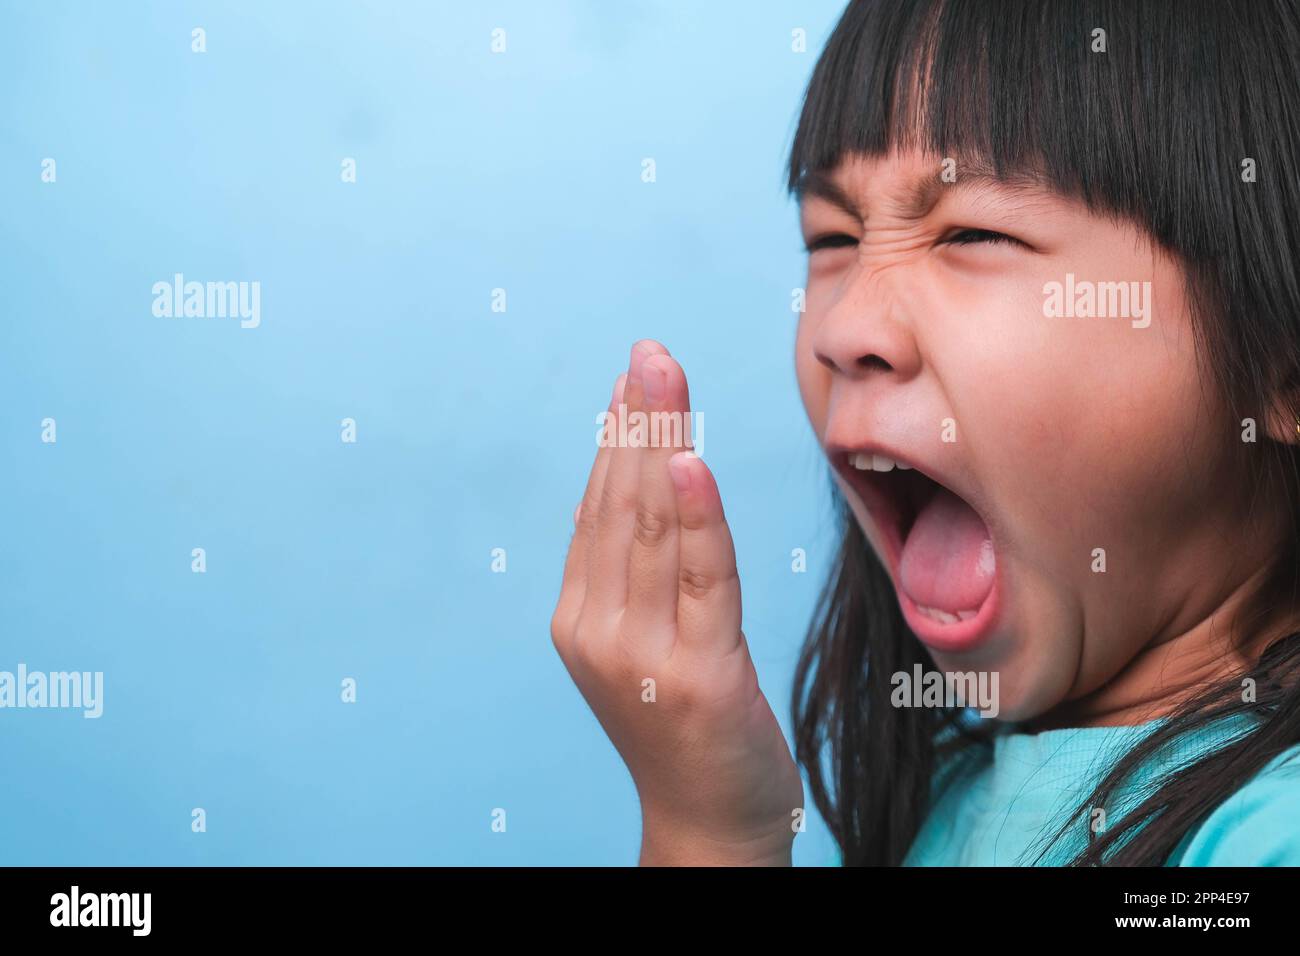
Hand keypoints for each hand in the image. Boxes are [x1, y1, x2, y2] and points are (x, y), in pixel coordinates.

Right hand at [551, 340, 802, 865]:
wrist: (710, 823)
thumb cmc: (686, 725)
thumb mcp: (646, 642)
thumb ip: (633, 572)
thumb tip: (632, 486)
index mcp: (580, 618)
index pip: (599, 509)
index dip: (617, 438)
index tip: (634, 374)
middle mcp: (597, 632)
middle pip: (620, 506)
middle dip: (636, 421)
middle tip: (648, 350)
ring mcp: (643, 656)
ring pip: (653, 529)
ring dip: (659, 444)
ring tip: (663, 377)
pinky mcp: (699, 676)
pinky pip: (702, 579)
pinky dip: (696, 517)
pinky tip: (688, 463)